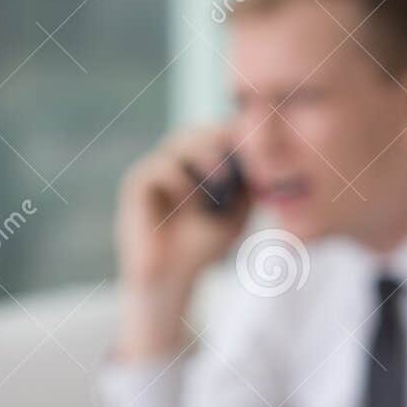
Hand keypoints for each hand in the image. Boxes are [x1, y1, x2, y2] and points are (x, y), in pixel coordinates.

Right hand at [113, 125, 250, 361]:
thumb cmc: (205, 244)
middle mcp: (173, 160)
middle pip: (196, 131)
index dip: (233, 135)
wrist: (174, 275)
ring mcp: (154, 170)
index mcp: (197, 163)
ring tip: (221, 181)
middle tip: (238, 158)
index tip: (257, 146)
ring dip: (204, 157)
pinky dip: (180, 179)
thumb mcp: (237, 212)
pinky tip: (193, 201)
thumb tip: (269, 161)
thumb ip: (248, 186)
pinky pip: (160, 168)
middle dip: (219, 140)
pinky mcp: (137, 184)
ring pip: (178, 142)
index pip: (214, 133)